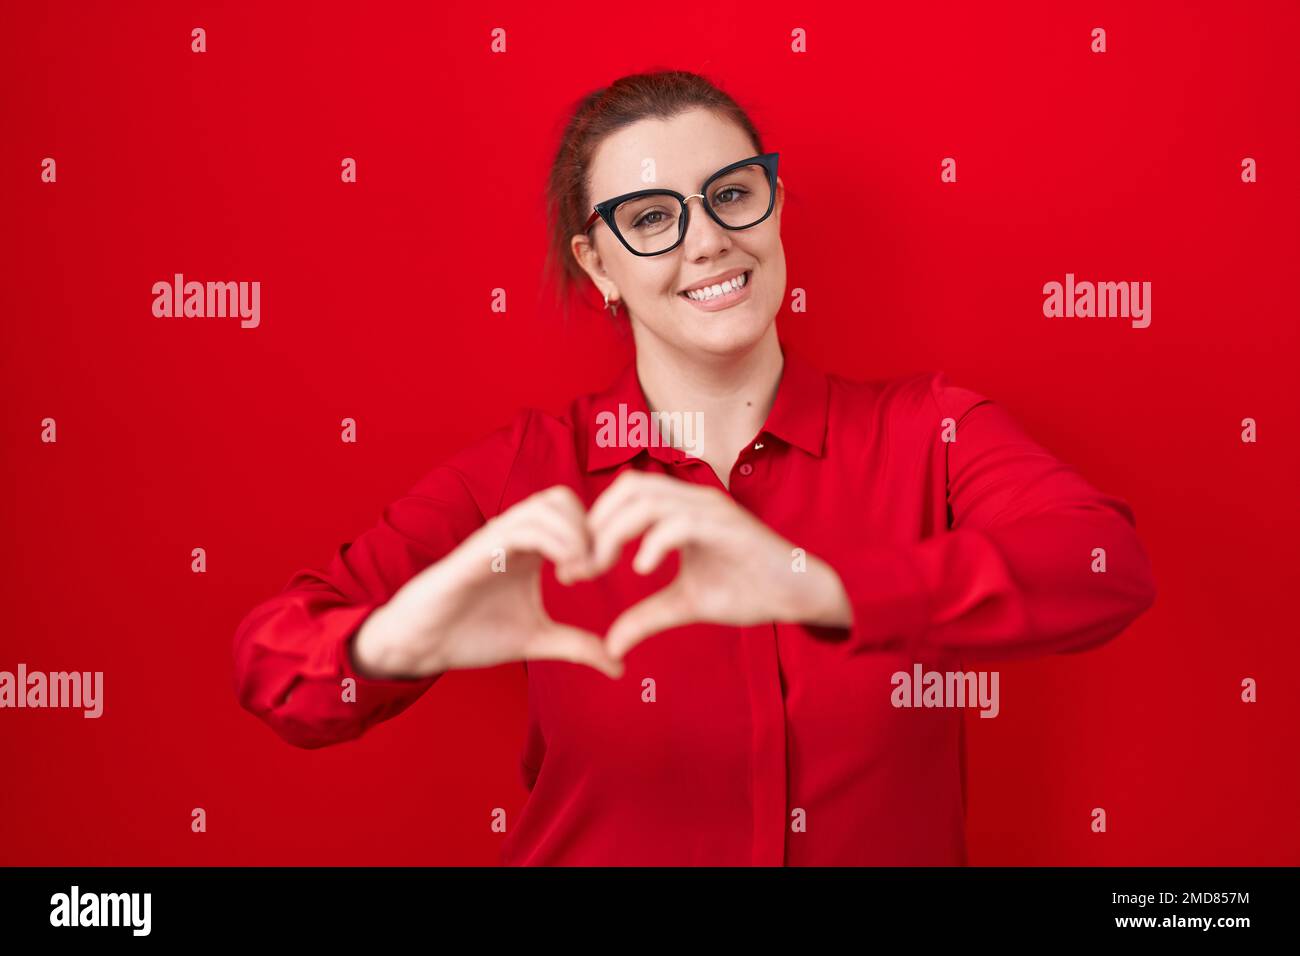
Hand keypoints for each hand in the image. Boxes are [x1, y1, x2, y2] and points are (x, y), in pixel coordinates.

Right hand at [354, 485, 624, 679]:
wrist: (423, 643)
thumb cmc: (472, 633)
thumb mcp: (537, 640)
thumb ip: (577, 646)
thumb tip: (619, 665)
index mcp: (531, 548)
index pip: (574, 513)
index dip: (597, 536)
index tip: (600, 575)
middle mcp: (516, 535)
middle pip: (565, 497)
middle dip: (589, 528)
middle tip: (593, 570)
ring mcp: (497, 538)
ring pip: (549, 504)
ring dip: (575, 534)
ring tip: (578, 573)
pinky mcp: (480, 549)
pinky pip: (523, 527)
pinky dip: (554, 542)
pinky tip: (563, 574)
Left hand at [577, 471, 852, 658]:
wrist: (798, 595)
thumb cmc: (747, 591)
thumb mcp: (685, 605)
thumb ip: (647, 617)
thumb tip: (610, 646)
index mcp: (681, 509)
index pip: (625, 495)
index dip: (594, 525)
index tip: (575, 567)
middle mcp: (694, 499)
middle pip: (629, 488)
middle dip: (596, 526)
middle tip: (579, 568)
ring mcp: (711, 509)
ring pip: (648, 499)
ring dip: (615, 532)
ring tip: (601, 567)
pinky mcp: (728, 527)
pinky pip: (680, 523)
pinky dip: (654, 542)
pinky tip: (640, 570)